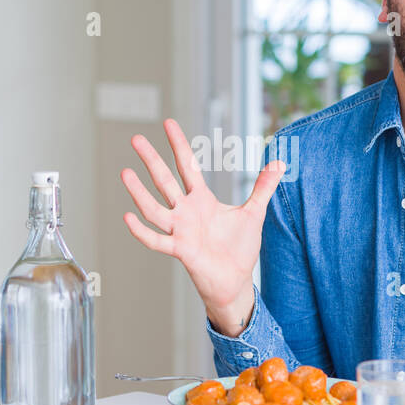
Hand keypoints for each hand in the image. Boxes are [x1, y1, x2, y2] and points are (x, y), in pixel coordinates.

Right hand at [121, 118, 286, 336]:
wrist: (235, 281)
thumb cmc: (240, 249)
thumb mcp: (254, 213)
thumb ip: (263, 187)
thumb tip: (280, 163)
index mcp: (202, 200)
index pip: (187, 166)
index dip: (179, 144)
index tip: (168, 123)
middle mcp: (186, 212)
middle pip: (165, 180)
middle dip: (151, 159)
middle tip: (136, 138)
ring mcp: (180, 230)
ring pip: (154, 208)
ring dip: (139, 192)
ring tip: (125, 173)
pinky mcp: (181, 250)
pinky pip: (157, 240)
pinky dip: (142, 232)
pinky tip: (128, 218)